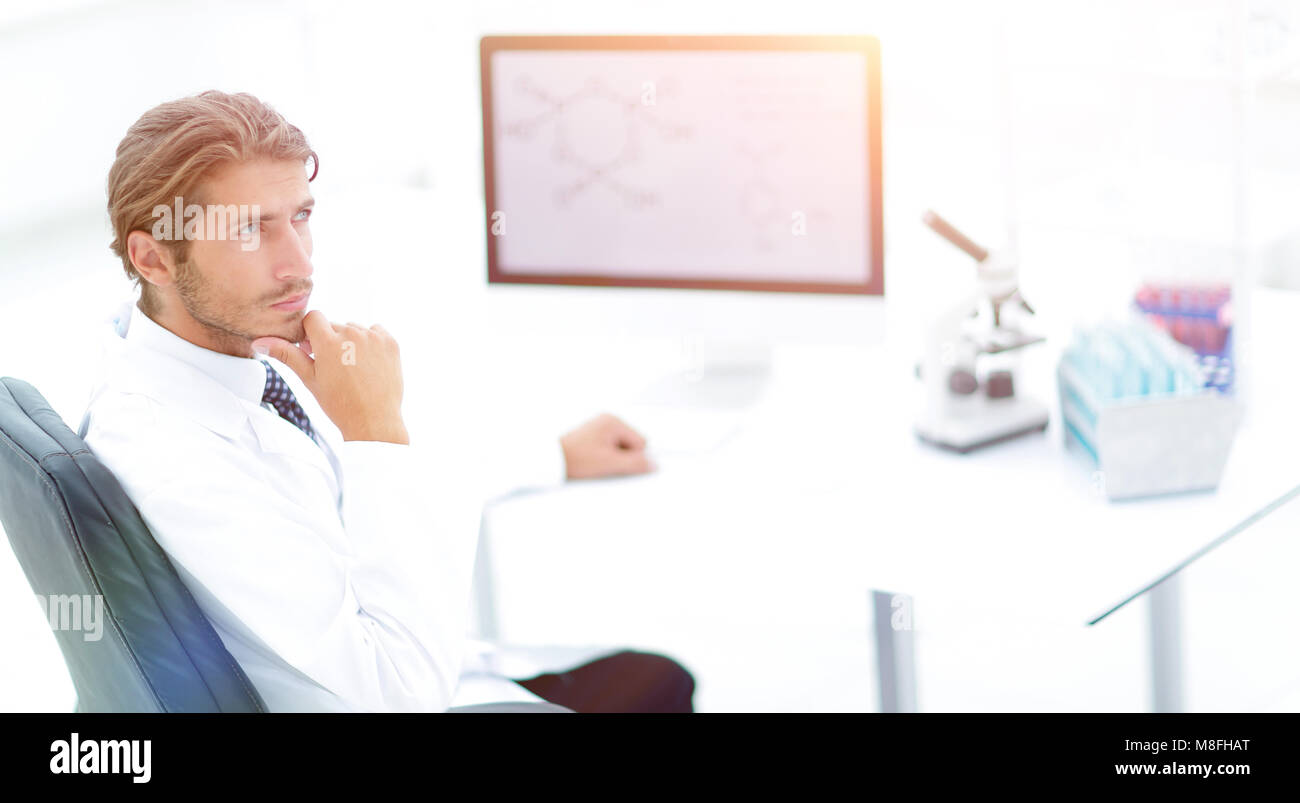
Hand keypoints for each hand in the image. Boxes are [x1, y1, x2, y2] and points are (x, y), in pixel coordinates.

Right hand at [252, 311, 409, 443]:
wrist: (374, 422)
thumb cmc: (339, 404)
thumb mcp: (309, 379)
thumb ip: (287, 354)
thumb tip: (259, 342)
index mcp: (329, 342)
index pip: (314, 318)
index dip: (311, 333)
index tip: (313, 349)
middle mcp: (353, 334)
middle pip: (334, 325)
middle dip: (331, 340)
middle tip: (333, 367)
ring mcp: (374, 337)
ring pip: (355, 329)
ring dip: (351, 342)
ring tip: (352, 368)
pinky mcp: (391, 342)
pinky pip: (376, 331)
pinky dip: (372, 342)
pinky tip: (368, 363)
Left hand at [560, 413, 653, 479]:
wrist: (551, 460)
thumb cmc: (576, 458)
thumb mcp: (610, 463)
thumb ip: (635, 464)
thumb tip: (654, 464)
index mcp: (614, 422)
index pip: (641, 442)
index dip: (632, 457)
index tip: (616, 462)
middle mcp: (607, 420)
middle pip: (631, 444)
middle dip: (622, 456)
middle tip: (602, 462)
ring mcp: (599, 427)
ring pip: (620, 447)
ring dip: (612, 457)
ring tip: (594, 461)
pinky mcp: (592, 435)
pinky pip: (609, 447)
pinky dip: (604, 456)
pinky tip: (591, 460)